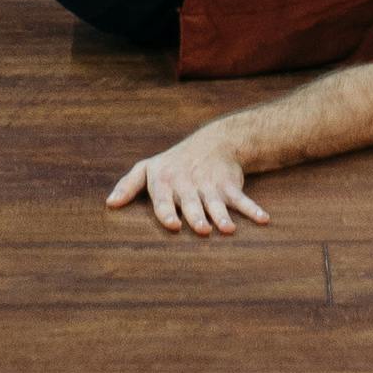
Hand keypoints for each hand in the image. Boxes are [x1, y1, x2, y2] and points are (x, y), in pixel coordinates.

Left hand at [108, 131, 272, 235]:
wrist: (213, 142)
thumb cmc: (173, 163)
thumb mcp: (148, 169)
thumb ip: (129, 186)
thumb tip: (109, 204)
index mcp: (165, 181)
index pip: (163, 198)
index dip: (167, 211)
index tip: (173, 225)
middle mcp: (187, 183)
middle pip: (192, 203)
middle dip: (197, 216)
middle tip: (202, 230)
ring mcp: (210, 184)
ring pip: (216, 202)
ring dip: (222, 215)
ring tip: (228, 230)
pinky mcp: (229, 185)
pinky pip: (242, 198)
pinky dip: (252, 209)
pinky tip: (263, 220)